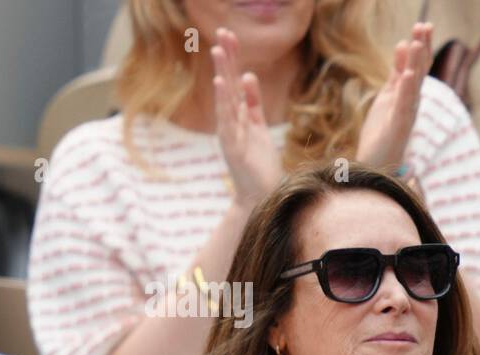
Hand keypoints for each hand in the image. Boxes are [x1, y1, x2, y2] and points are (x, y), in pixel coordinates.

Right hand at [211, 28, 283, 208]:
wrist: (261, 198)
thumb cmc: (260, 166)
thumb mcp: (259, 129)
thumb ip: (253, 104)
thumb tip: (249, 76)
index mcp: (239, 117)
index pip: (235, 82)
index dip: (233, 59)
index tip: (229, 35)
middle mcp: (231, 122)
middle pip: (228, 84)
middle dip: (226, 58)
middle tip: (222, 32)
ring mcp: (230, 134)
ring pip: (225, 98)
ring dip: (222, 73)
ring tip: (218, 50)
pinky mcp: (232, 147)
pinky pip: (228, 120)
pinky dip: (224, 101)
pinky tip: (221, 83)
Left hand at [356, 21, 431, 172]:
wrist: (376, 167)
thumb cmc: (382, 134)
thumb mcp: (388, 95)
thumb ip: (397, 73)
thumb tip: (403, 44)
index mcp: (407, 93)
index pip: (416, 65)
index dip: (420, 46)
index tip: (423, 25)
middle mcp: (410, 103)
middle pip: (419, 71)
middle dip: (422, 49)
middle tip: (425, 26)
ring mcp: (406, 115)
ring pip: (414, 86)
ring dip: (416, 65)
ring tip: (416, 44)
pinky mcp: (398, 129)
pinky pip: (404, 107)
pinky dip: (407, 91)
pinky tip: (408, 76)